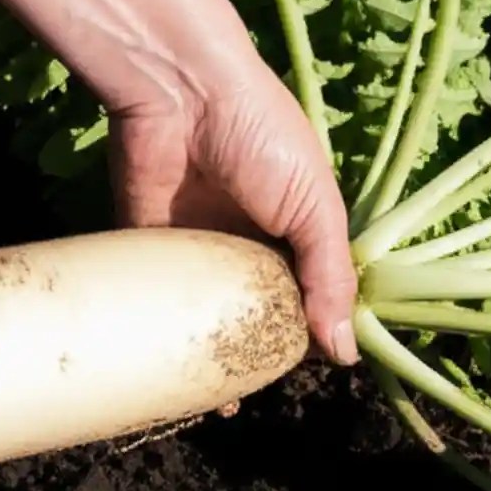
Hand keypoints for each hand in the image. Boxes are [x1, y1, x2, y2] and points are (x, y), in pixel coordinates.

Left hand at [0, 0, 358, 366]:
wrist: (181, 93)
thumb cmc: (260, 136)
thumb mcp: (313, 205)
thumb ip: (329, 275)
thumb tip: (346, 351)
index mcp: (289, 229)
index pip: (301, 294)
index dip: (300, 333)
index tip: (296, 373)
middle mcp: (240, 240)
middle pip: (247, 306)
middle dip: (247, 348)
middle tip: (245, 390)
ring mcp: (192, 244)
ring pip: (197, 310)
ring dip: (200, 348)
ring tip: (208, 397)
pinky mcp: (145, 242)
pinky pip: (152, 294)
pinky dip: (157, 328)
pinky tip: (163, 363)